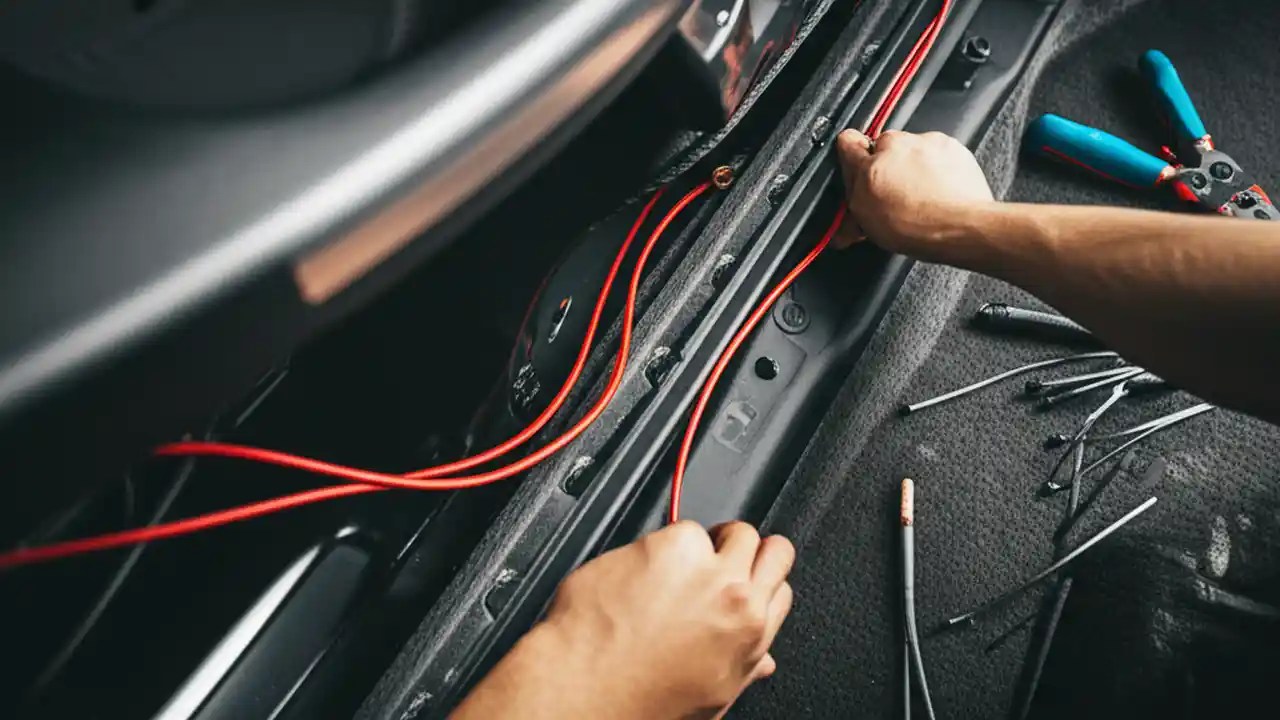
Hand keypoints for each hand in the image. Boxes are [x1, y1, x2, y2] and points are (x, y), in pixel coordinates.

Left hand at [500, 521, 794, 718]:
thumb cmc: (639, 700)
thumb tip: (762, 662)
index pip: (781, 585)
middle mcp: (735, 596)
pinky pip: (674, 530)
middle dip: (743, 547)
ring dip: (696, 547)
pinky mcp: (667, 546)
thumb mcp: (711, 697)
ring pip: (720, 531)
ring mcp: (703, 568)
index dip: (761, 578)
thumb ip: (743, 665)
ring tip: (663, 573)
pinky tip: (636, 575)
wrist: (586, 688)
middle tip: (714, 558)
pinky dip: (654, 547)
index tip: (743, 578)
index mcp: (751, 634)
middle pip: (766, 545)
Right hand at [835, 129, 994, 257]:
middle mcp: (895, 147)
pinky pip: (938, 152)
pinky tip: (939, 190)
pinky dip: (938, 167)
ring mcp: (925, 143)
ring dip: (913, 166)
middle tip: (894, 193)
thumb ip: (852, 214)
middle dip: (886, 166)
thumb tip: (842, 224)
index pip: (847, 143)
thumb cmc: (917, 227)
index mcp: (868, 166)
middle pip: (883, 148)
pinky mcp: (951, 146)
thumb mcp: (869, 225)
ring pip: (913, 149)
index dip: (852, 156)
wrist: (960, 226)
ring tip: (922, 195)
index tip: (857, 167)